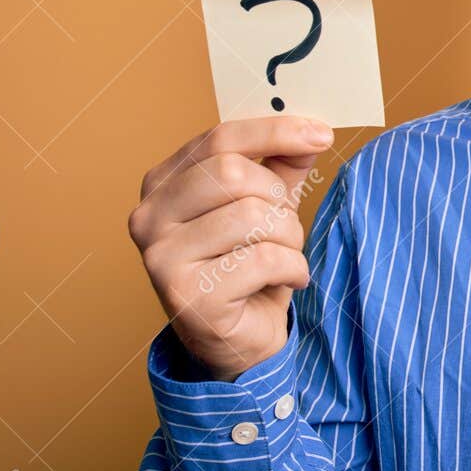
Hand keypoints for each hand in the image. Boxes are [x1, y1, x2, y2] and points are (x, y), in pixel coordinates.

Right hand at [128, 116, 334, 381]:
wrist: (240, 339)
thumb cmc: (250, 265)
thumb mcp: (269, 205)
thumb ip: (282, 166)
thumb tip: (312, 132)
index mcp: (162, 184)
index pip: (219, 139)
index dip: (275, 131)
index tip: (322, 134)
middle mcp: (149, 218)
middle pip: (233, 173)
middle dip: (279, 200)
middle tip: (287, 228)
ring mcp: (161, 259)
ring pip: (252, 216)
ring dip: (288, 237)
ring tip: (284, 258)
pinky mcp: (187, 296)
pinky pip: (264, 259)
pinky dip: (292, 268)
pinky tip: (287, 280)